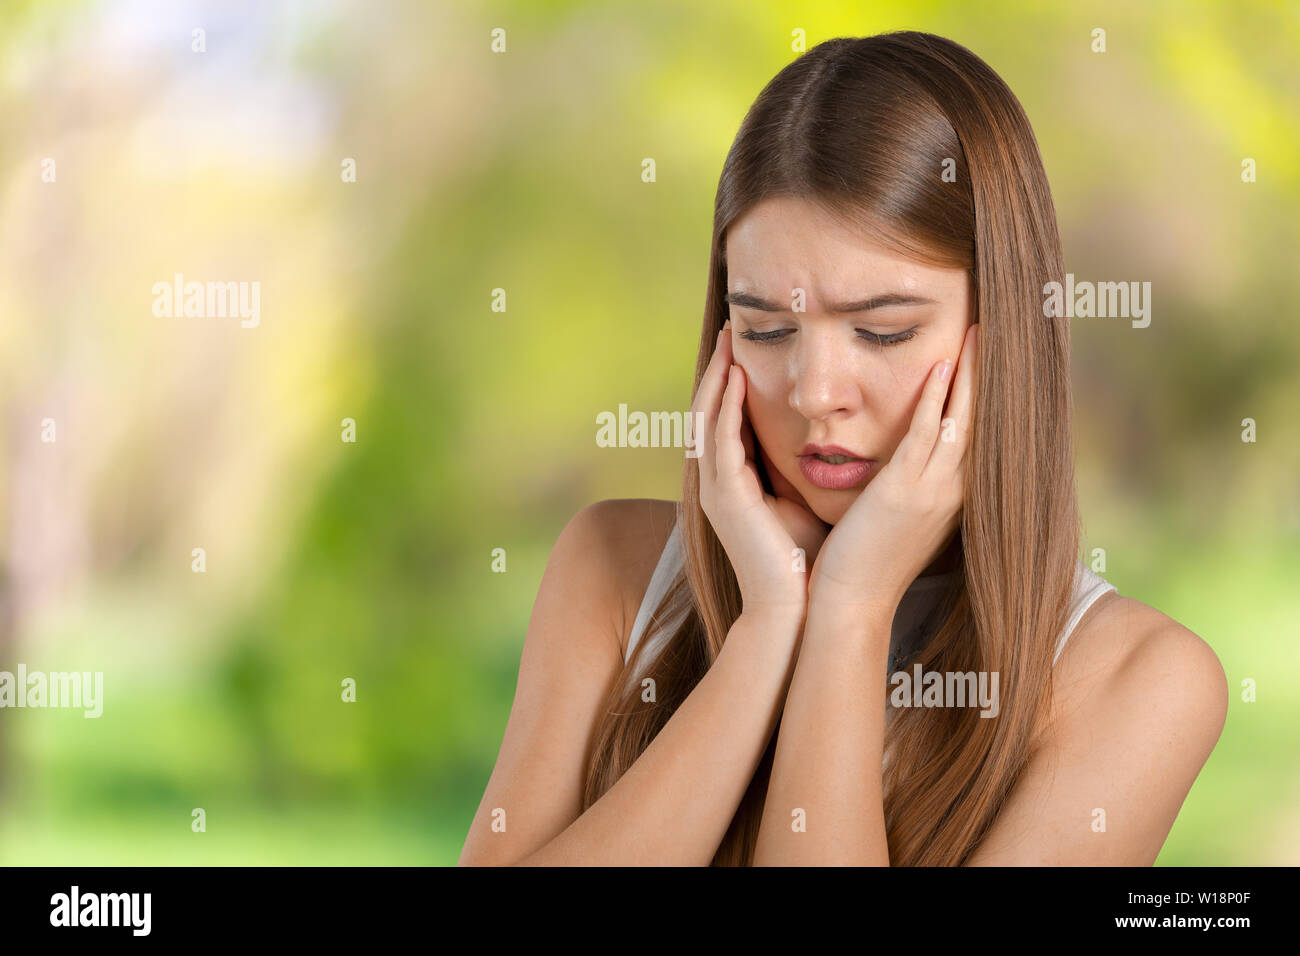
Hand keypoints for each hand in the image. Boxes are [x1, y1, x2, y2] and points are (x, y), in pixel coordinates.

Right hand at [693, 321, 829, 613]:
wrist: (795, 607)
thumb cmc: (807, 561)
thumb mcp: (805, 502)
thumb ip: (805, 471)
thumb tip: (834, 440)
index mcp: (733, 486)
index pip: (726, 423)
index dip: (731, 386)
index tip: (744, 352)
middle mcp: (716, 484)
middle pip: (707, 413)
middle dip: (717, 371)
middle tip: (730, 332)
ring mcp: (716, 490)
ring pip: (706, 420)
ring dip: (716, 378)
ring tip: (729, 341)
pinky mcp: (725, 497)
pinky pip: (719, 439)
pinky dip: (725, 405)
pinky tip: (735, 376)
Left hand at [808, 323, 977, 613]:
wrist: (852, 603)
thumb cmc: (867, 561)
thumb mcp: (901, 517)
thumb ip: (911, 487)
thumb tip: (907, 463)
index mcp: (954, 497)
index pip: (980, 434)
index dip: (988, 394)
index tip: (992, 358)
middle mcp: (953, 492)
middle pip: (982, 420)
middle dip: (989, 374)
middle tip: (994, 330)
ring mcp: (931, 491)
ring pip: (961, 420)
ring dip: (970, 374)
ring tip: (976, 332)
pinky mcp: (903, 492)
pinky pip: (926, 435)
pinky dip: (937, 401)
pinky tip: (943, 367)